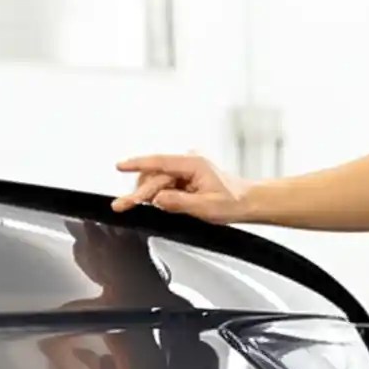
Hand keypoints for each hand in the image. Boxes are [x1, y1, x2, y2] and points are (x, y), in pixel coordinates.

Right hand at [112, 153, 254, 223]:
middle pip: (154, 175)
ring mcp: (186, 168)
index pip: (159, 162)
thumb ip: (179, 203)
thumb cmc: (233, 202)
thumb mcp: (206, 207)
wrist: (248, 202)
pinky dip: (157, 195)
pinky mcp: (185, 177)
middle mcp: (188, 162)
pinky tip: (157, 204)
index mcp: (194, 164)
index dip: (137, 163)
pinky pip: (164, 184)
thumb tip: (157, 199)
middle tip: (122, 206)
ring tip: (141, 207)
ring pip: (156, 180)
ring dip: (148, 194)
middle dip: (139, 192)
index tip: (120, 166)